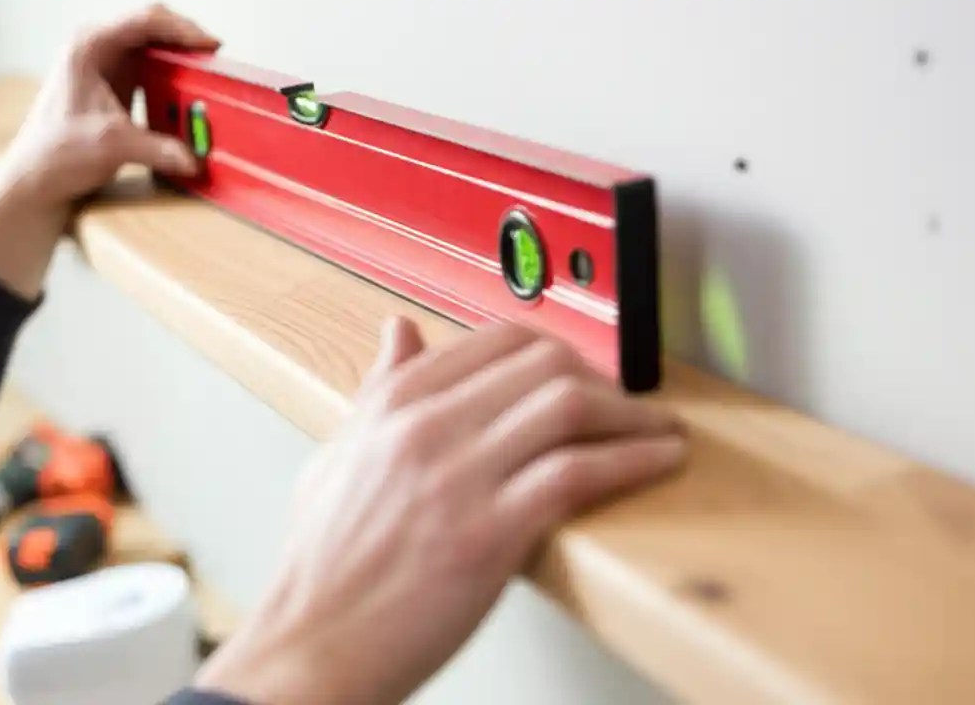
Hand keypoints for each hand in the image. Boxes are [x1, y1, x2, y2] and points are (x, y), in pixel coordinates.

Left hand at [0, 4, 217, 299]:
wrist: (35, 177)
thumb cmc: (57, 153)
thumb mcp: (114, 146)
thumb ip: (159, 149)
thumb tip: (195, 159)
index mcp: (89, 46)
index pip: (144, 20)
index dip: (182, 29)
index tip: (210, 46)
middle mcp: (96, 47)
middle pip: (151, 24)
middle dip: (184, 36)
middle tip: (212, 55)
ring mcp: (105, 63)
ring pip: (151, 41)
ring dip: (179, 52)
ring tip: (205, 68)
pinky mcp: (114, 82)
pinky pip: (150, 64)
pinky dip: (172, 71)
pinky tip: (188, 86)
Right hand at [196, 319, 685, 704]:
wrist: (316, 642)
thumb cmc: (325, 564)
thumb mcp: (337, 454)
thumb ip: (374, 389)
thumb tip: (396, 333)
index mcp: (394, 403)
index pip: (497, 339)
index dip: (557, 351)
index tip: (583, 371)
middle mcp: (427, 425)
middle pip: (545, 362)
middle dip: (602, 377)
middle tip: (625, 404)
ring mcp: (460, 476)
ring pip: (570, 405)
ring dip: (631, 413)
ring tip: (656, 430)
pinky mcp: (490, 532)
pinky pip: (579, 473)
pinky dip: (633, 460)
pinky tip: (658, 460)